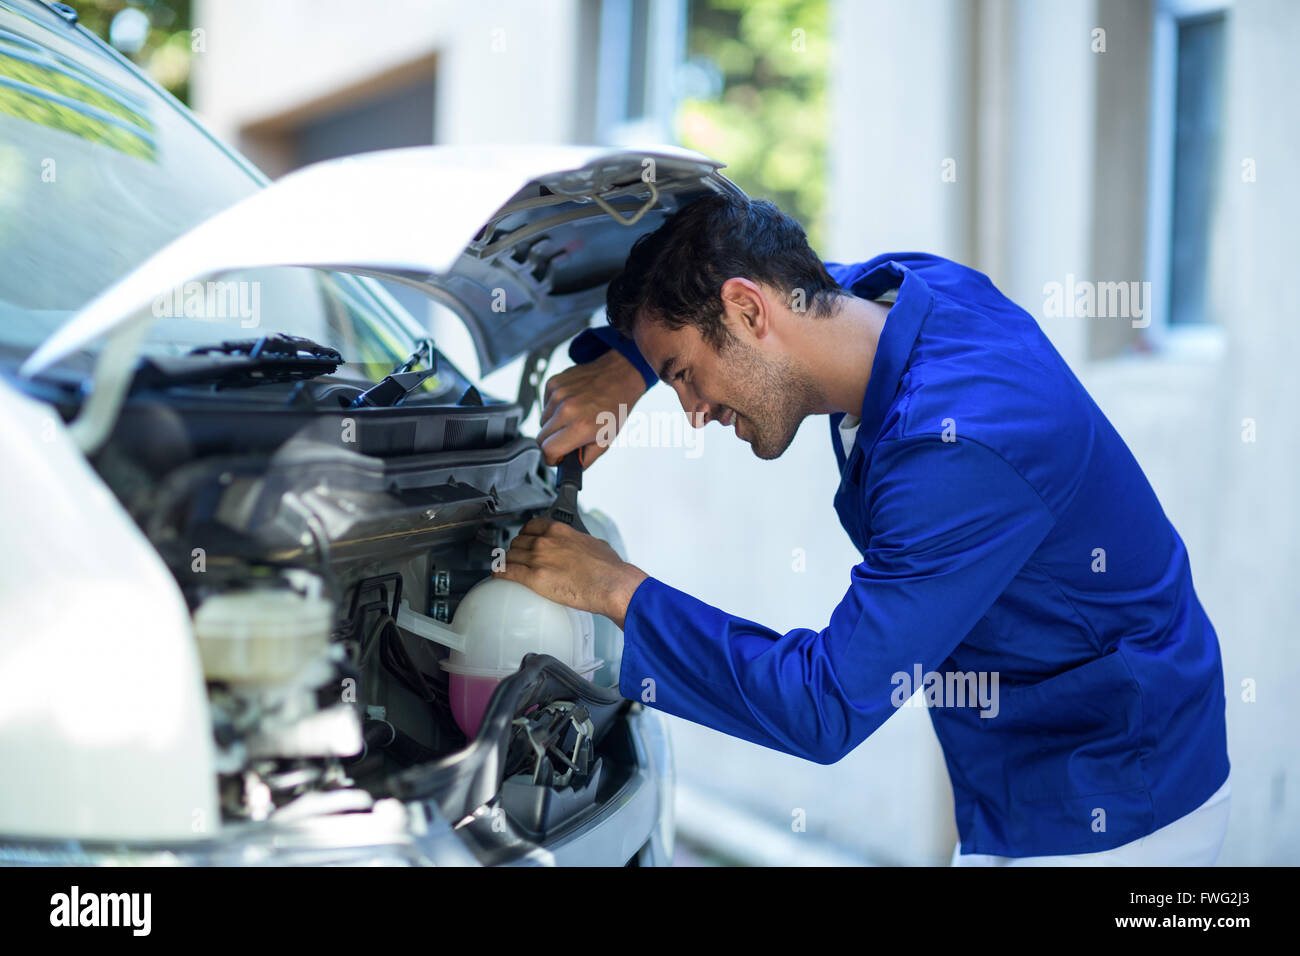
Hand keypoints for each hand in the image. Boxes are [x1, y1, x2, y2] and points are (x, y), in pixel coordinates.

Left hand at [494, 518, 648, 628]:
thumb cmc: (609, 568)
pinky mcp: (535, 578)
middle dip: (517, 550)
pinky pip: (507, 572)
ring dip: (509, 562)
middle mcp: (545, 541)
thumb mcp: (595, 544)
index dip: (525, 535)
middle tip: (519, 559)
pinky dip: (500, 573)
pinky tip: (498, 576)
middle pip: (518, 542)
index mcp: (559, 531)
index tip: (525, 541)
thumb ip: (582, 542)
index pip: (531, 526)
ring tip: (509, 569)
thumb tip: (583, 547)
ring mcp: (538, 559)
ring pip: (511, 556)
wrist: (612, 584)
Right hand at [537, 348, 647, 467]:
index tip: (558, 457)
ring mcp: (558, 394)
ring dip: (554, 425)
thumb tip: (568, 468)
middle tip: (569, 438)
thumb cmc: (616, 407)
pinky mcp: (553, 383)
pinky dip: (554, 409)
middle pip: (541, 438)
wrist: (620, 374)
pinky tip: (571, 404)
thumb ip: (585, 459)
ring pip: (542, 421)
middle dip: (552, 443)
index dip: (551, 458)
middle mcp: (566, 409)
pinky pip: (545, 405)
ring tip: (574, 418)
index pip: (547, 450)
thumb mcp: (606, 440)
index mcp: (580, 426)